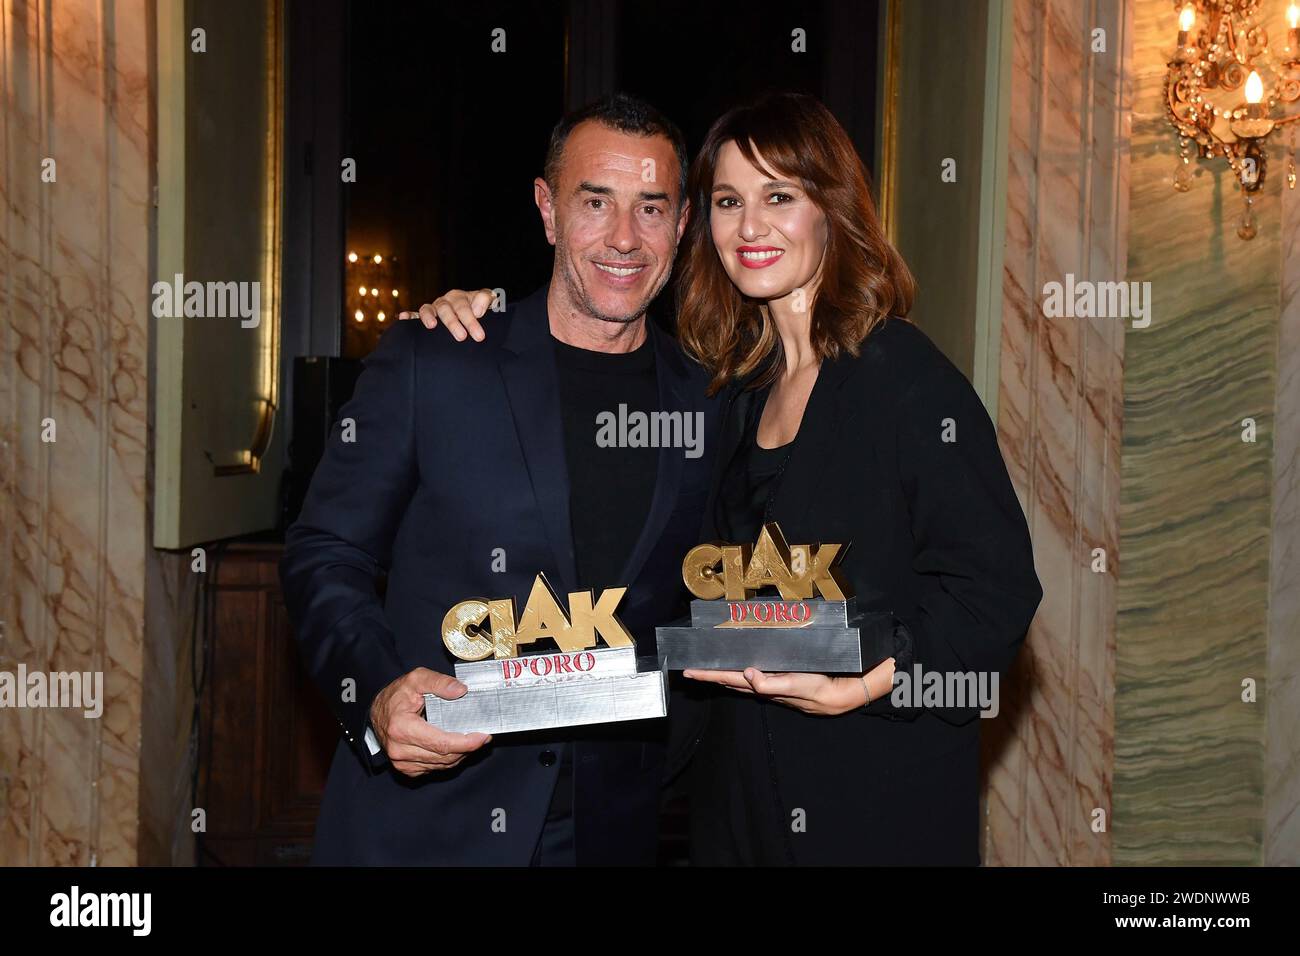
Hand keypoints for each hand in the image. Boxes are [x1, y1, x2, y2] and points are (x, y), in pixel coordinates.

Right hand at [369, 667, 490, 775]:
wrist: (376, 712)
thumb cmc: (396, 695)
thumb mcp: (416, 679)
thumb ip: (439, 682)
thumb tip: (461, 691)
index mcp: (402, 728)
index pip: (441, 743)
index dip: (466, 743)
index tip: (483, 736)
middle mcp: (400, 750)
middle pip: (444, 757)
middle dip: (468, 748)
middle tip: (483, 736)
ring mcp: (402, 762)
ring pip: (442, 765)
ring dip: (460, 754)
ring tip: (472, 740)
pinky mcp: (406, 769)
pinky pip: (435, 768)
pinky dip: (448, 759)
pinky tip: (456, 747)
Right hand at [398, 289, 494, 341]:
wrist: (477, 318)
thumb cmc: (483, 312)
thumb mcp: (490, 304)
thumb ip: (486, 300)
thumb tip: (477, 310)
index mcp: (461, 298)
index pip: (464, 305)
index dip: (470, 317)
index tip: (478, 330)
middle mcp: (446, 302)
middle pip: (447, 309)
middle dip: (454, 323)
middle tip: (462, 337)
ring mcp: (434, 309)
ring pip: (429, 309)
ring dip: (429, 317)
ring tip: (432, 326)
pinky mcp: (424, 318)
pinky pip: (414, 316)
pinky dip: (408, 316)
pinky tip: (402, 318)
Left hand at [683, 657, 895, 716]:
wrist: (846, 695)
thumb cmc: (823, 690)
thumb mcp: (798, 685)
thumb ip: (773, 683)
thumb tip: (747, 674)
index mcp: (765, 687)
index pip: (730, 679)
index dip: (710, 675)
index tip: (689, 671)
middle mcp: (766, 687)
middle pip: (731, 681)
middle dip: (711, 675)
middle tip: (691, 669)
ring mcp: (775, 685)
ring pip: (742, 680)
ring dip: (725, 674)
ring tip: (709, 669)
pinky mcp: (784, 680)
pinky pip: (757, 676)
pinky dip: (744, 672)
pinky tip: (743, 668)